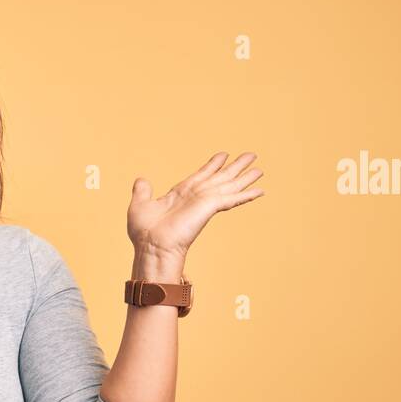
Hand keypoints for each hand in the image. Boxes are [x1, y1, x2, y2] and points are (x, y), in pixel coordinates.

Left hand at [127, 152, 265, 261]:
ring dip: (245, 178)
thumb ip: (142, 191)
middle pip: (220, 178)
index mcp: (181, 194)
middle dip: (235, 167)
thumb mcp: (139, 204)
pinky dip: (246, 195)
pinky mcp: (210, 208)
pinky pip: (232, 198)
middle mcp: (195, 197)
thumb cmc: (144, 232)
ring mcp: (204, 202)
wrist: (151, 246)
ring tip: (260, 169)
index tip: (224, 155)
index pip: (201, 176)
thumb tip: (141, 180)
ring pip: (229, 186)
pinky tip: (260, 190)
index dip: (212, 165)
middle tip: (251, 155)